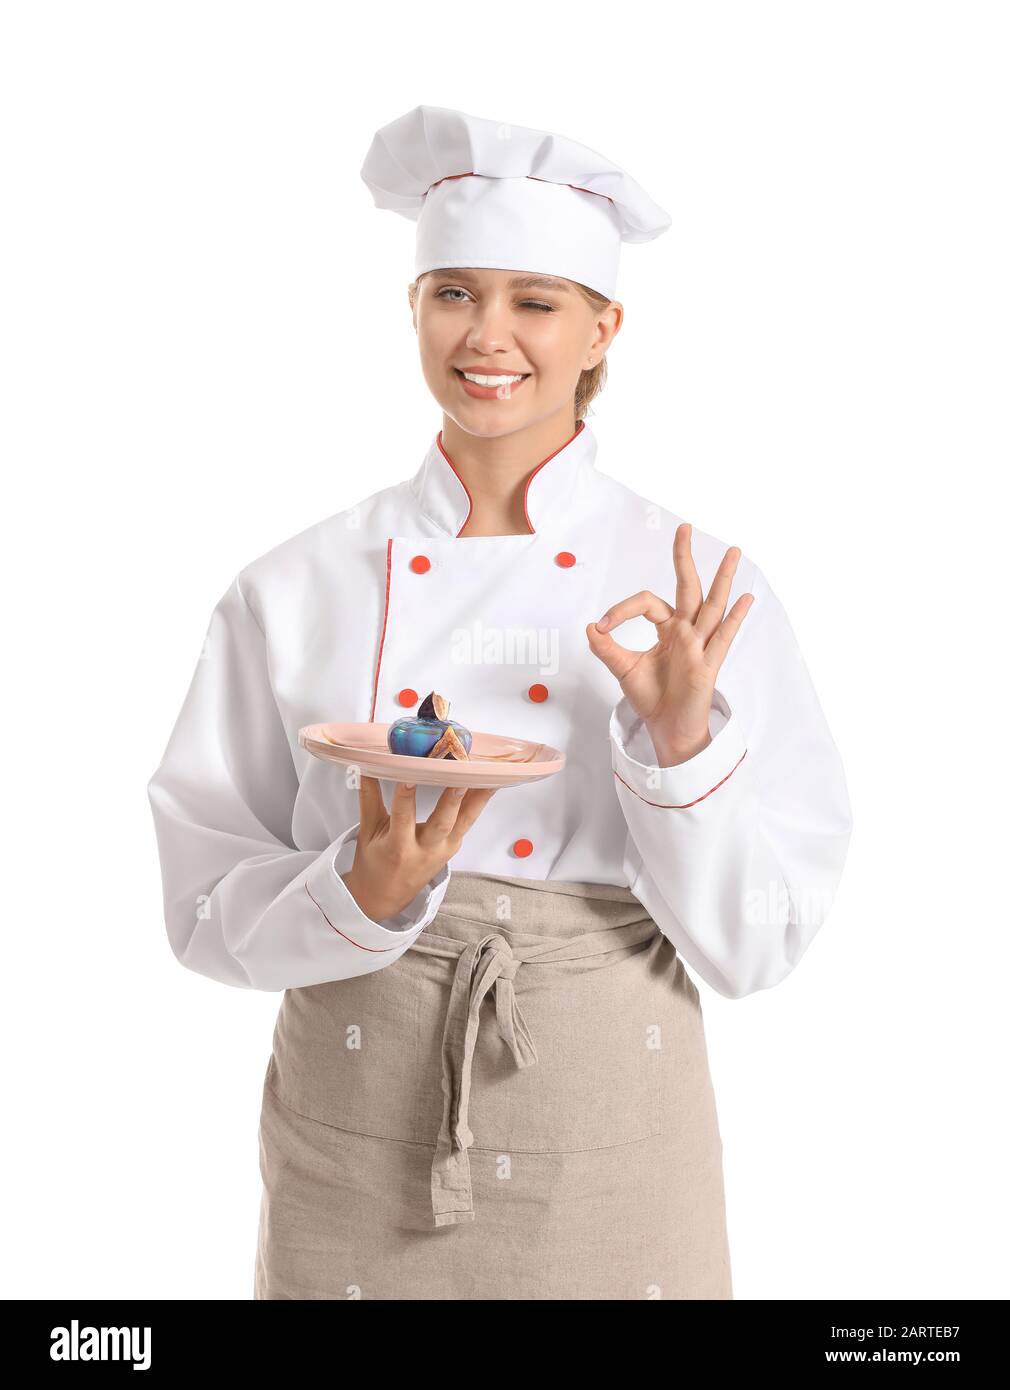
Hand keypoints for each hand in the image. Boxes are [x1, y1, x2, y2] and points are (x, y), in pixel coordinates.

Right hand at [340, 775, 495, 921]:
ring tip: (489, 776)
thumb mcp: (367, 833)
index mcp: (397, 848)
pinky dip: (477, 804)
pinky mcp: (453, 848)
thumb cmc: (373, 865)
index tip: (409, 776)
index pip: (402, 817)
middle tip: (462, 776)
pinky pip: (467, 823)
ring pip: (464, 823)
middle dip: (453, 799)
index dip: (405, 796)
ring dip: (478, 799)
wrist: (385, 897)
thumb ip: (368, 798)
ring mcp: (443, 851)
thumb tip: (366, 766)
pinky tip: (485, 785)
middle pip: (442, 823)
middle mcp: (424, 851)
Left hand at [585, 523, 753, 766]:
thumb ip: (606, 649)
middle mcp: (686, 631)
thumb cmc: (652, 698)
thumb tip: (591, 627)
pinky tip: (747, 597)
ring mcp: (700, 645)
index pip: (647, 603)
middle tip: (684, 527)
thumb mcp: (623, 670)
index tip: (602, 626)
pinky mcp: (709, 664)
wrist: (667, 728)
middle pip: (688, 588)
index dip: (622, 610)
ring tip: (733, 551)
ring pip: (713, 605)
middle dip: (684, 558)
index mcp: (667, 629)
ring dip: (723, 578)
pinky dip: (735, 617)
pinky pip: (724, 637)